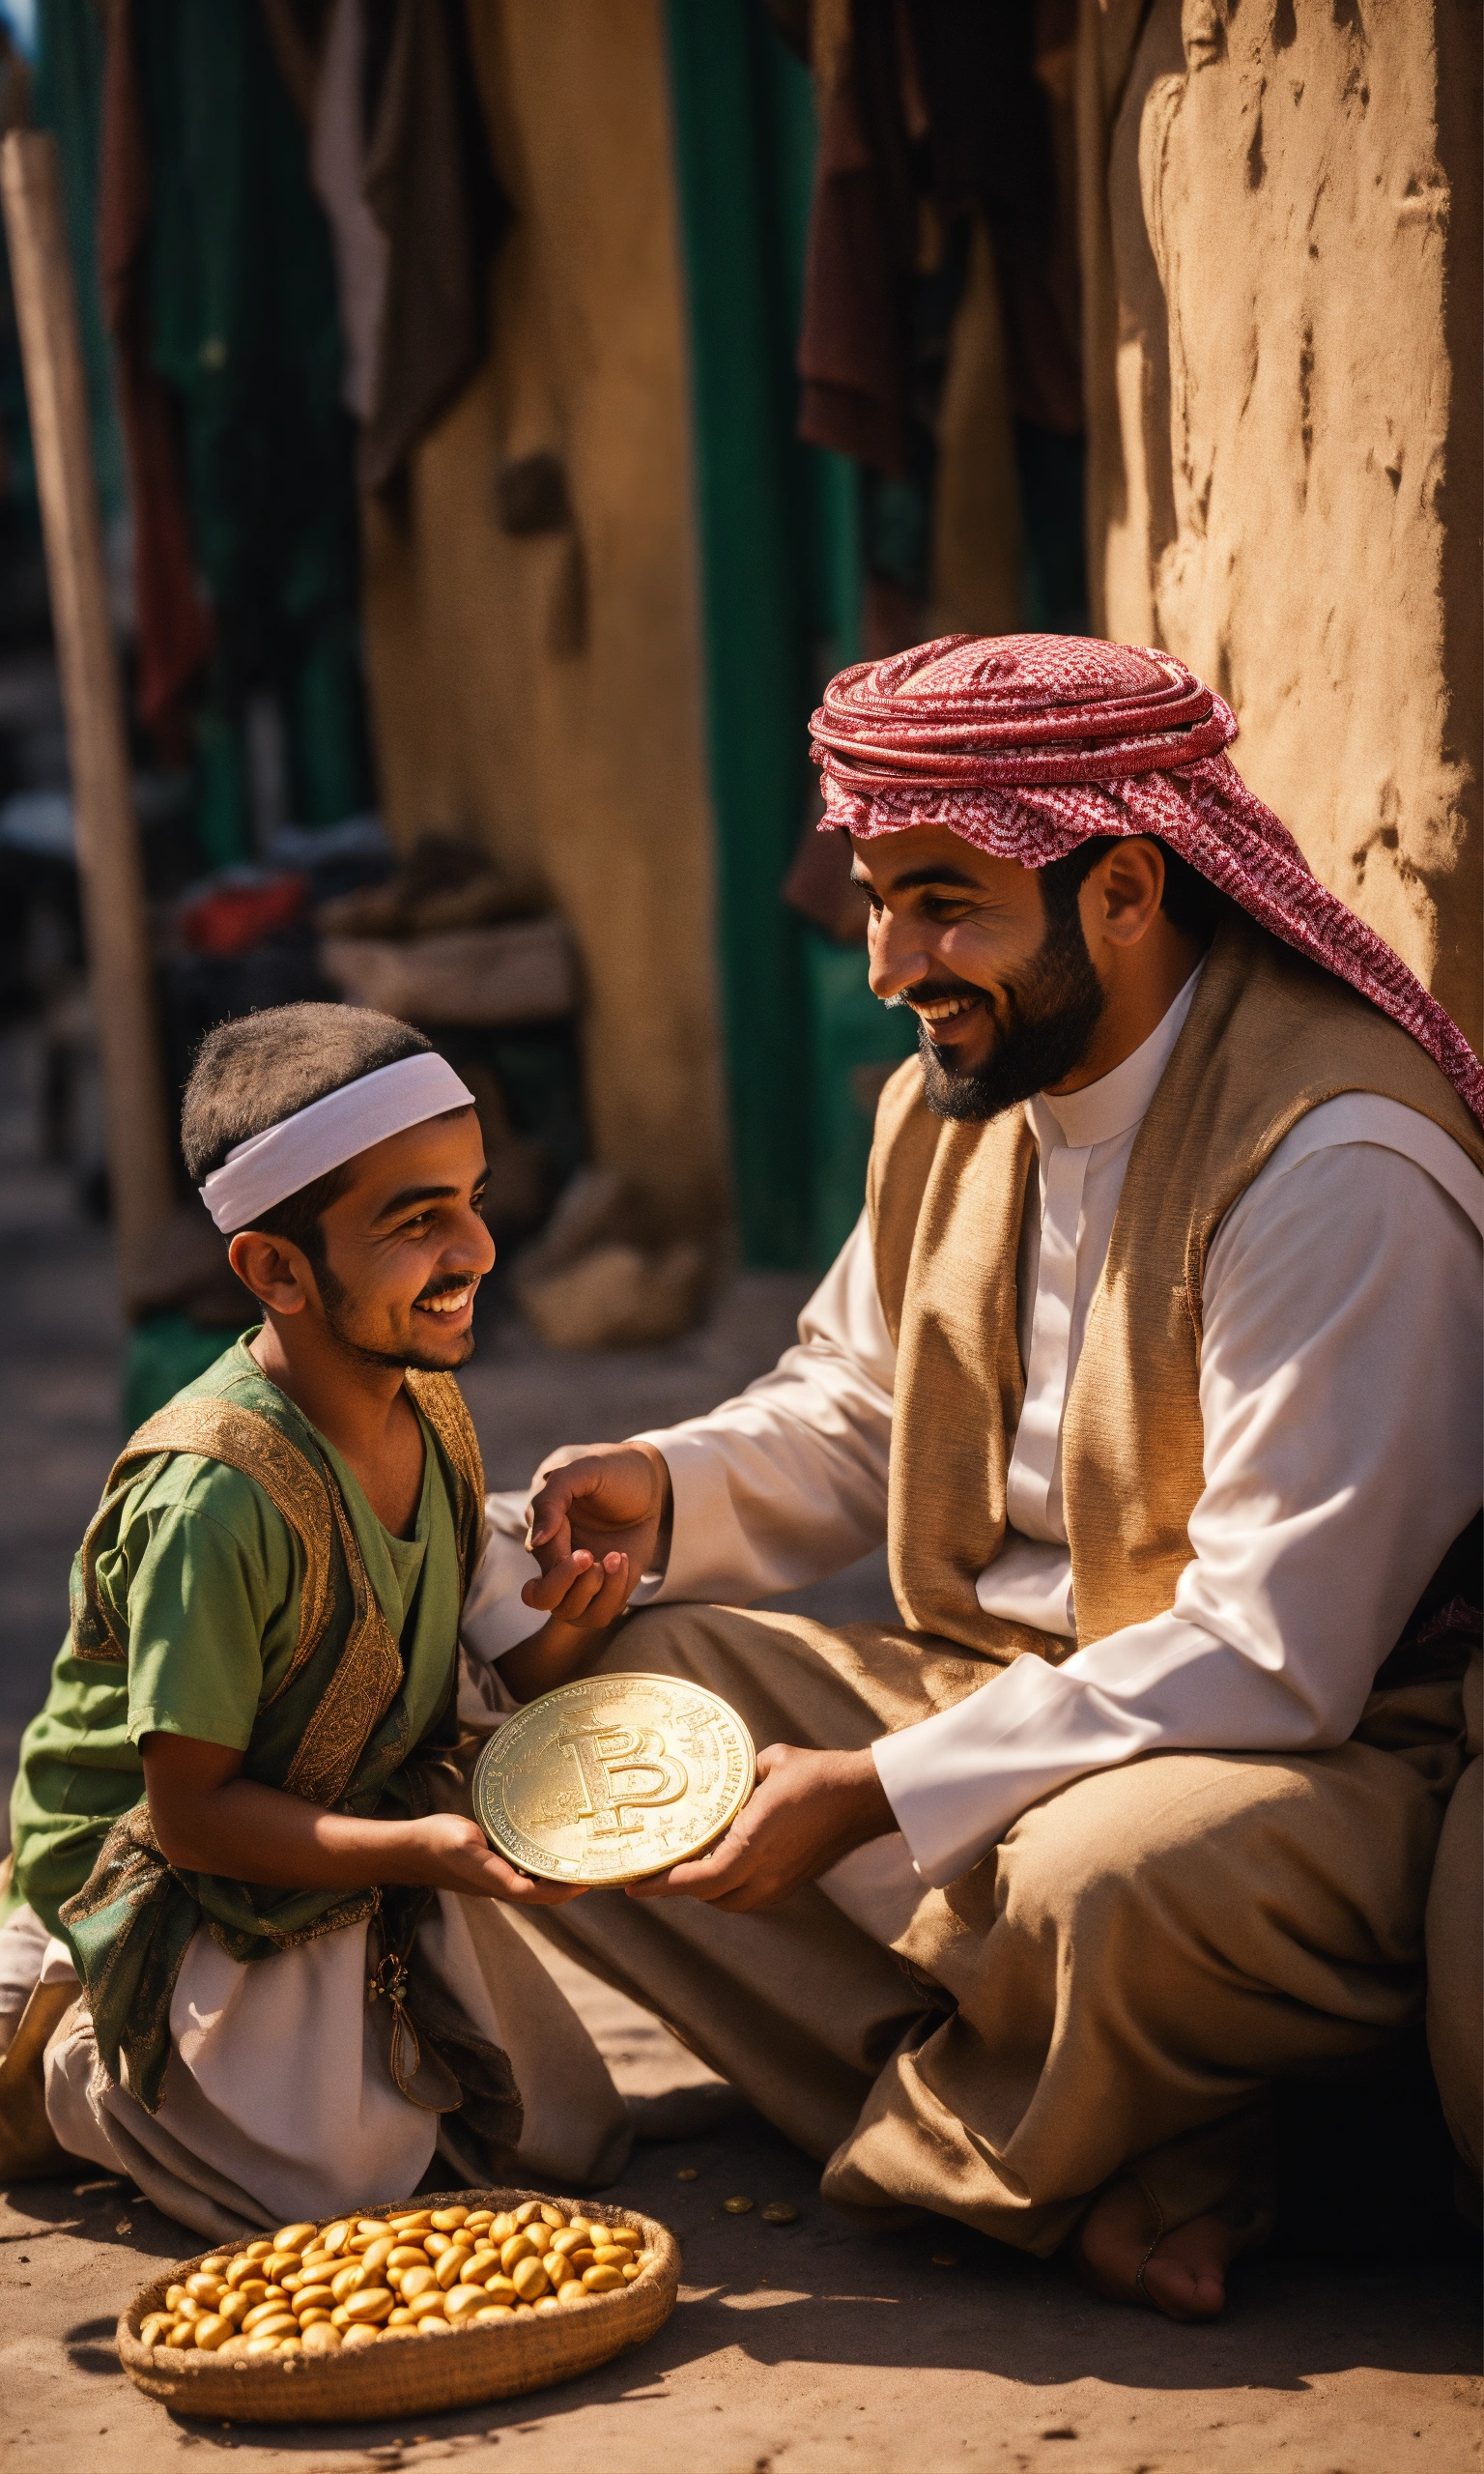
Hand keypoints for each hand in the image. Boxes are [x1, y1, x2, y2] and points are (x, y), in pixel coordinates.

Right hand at [405, 1811, 586, 1905]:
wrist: (409, 1849)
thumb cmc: (436, 1840)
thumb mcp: (464, 1842)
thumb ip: (490, 1857)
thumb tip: (516, 1862)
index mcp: (493, 1881)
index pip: (536, 1894)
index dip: (562, 1890)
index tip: (586, 1880)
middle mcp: (497, 1886)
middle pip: (540, 1895)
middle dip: (567, 1887)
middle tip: (594, 1868)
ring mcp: (493, 1881)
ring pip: (533, 1887)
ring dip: (556, 1879)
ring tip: (580, 1860)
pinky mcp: (489, 1872)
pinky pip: (522, 1875)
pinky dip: (540, 1869)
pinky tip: (550, 1853)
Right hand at [520, 1441, 671, 1631]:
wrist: (649, 1478)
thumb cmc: (611, 1469)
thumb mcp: (582, 1471)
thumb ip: (551, 1499)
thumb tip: (534, 1543)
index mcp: (544, 1534)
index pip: (539, 1566)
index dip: (560, 1567)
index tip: (585, 1553)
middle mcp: (558, 1560)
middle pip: (544, 1599)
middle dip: (569, 1586)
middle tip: (594, 1561)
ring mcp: (583, 1576)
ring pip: (572, 1613)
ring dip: (596, 1592)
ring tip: (617, 1558)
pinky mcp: (609, 1585)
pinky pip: (602, 1611)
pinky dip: (614, 1593)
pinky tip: (624, 1560)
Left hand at [626, 1743, 893, 1912]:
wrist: (861, 1798)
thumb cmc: (817, 1775)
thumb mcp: (768, 1764)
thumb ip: (735, 1778)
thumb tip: (713, 1779)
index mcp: (755, 1844)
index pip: (702, 1879)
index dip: (665, 1885)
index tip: (634, 1886)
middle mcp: (766, 1873)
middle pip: (709, 1896)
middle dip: (679, 1886)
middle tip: (652, 1867)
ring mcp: (780, 1884)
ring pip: (728, 1901)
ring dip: (704, 1888)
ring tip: (683, 1864)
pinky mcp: (790, 1884)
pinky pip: (747, 1896)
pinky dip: (726, 1886)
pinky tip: (718, 1862)